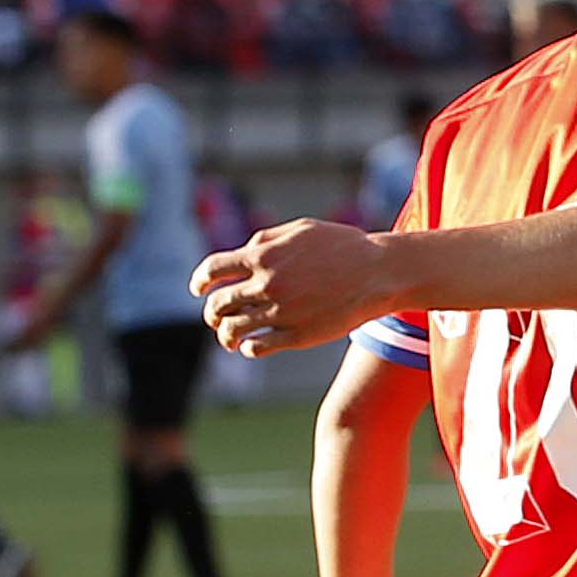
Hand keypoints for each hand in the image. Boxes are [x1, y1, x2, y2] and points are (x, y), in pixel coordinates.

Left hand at [198, 220, 393, 355]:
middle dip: (211, 312)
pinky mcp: (297, 336)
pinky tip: (251, 345)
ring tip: (229, 337)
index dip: (200, 281)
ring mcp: (280, 312)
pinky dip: (248, 347)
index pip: (213, 270)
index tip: (198, 289)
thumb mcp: (301, 229)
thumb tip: (243, 251)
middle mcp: (266, 284)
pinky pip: (257, 347)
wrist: (378, 273)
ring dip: (225, 335)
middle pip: (218, 304)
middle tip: (215, 317)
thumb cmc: (343, 246)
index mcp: (263, 255)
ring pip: (233, 330)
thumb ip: (266, 238)